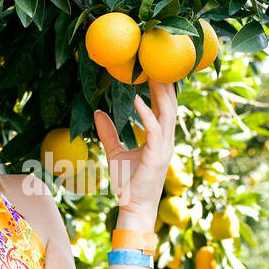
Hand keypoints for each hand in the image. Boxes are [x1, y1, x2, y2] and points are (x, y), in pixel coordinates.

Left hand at [92, 77, 177, 218]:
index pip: (164, 108)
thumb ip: (108, 132)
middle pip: (170, 105)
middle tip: (156, 61)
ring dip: (160, 92)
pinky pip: (155, 129)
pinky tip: (139, 99)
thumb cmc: (127, 184)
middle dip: (165, 83)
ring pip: (168, 113)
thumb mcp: (115, 153)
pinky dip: (147, 113)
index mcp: (159, 138)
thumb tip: (98, 112)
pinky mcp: (157, 156)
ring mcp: (164, 148)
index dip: (161, 88)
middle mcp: (166, 140)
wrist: (133, 208)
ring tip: (151, 72)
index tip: (153, 68)